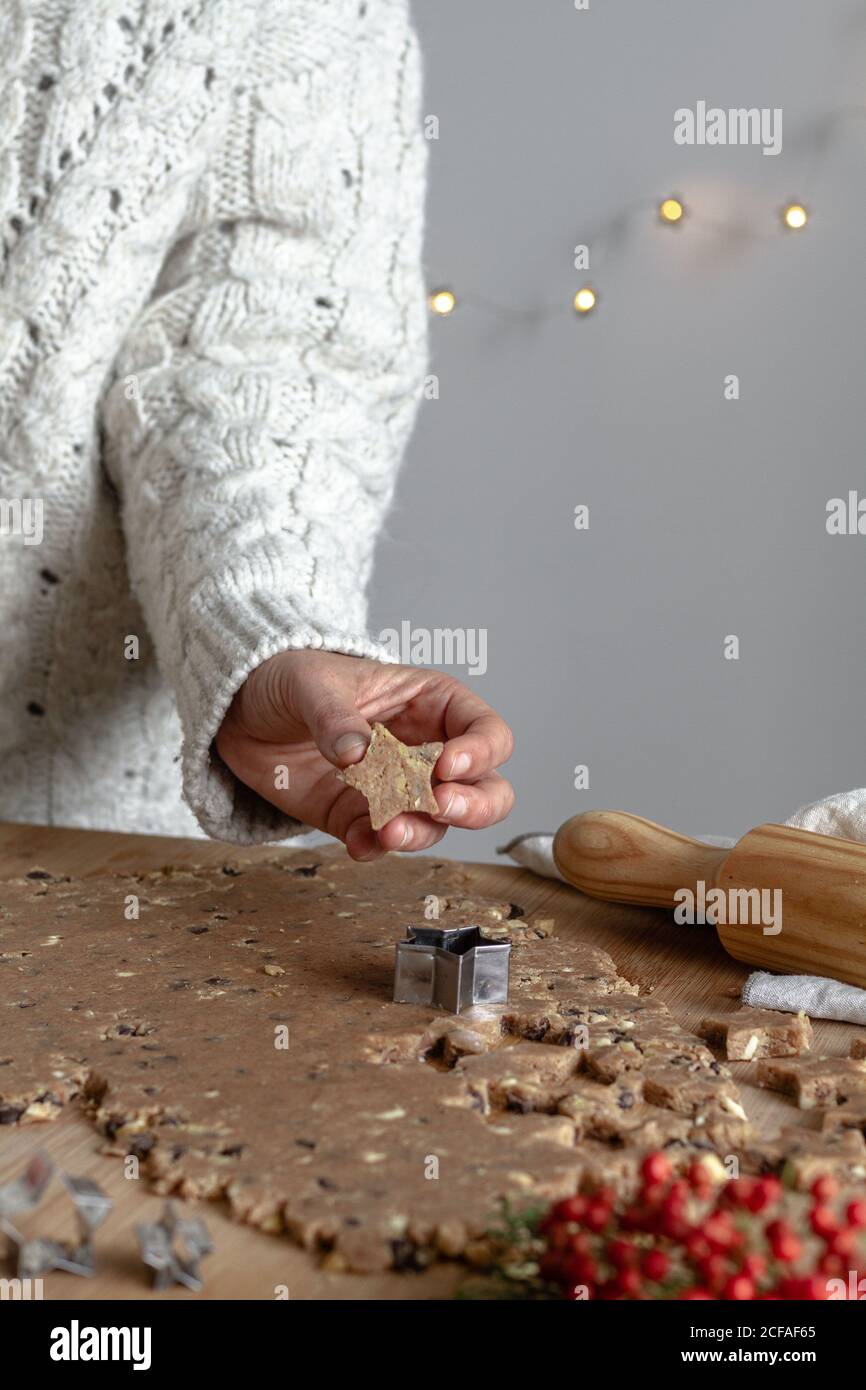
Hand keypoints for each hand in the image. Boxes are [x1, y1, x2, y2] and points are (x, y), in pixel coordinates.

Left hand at [215, 649, 514, 860]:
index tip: (446, 766)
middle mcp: (425, 750)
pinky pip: (382, 842)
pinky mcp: (360, 818)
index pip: (486, 730)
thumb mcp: (310, 681)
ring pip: (438, 824)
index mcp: (431, 704)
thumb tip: (358, 752)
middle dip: (474, 806)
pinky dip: (375, 848)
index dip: (481, 752)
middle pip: (486, 789)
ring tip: (389, 833)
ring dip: (421, 833)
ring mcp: (395, 790)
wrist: (240, 712)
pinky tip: (359, 845)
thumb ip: (335, 714)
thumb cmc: (290, 678)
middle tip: (439, 806)